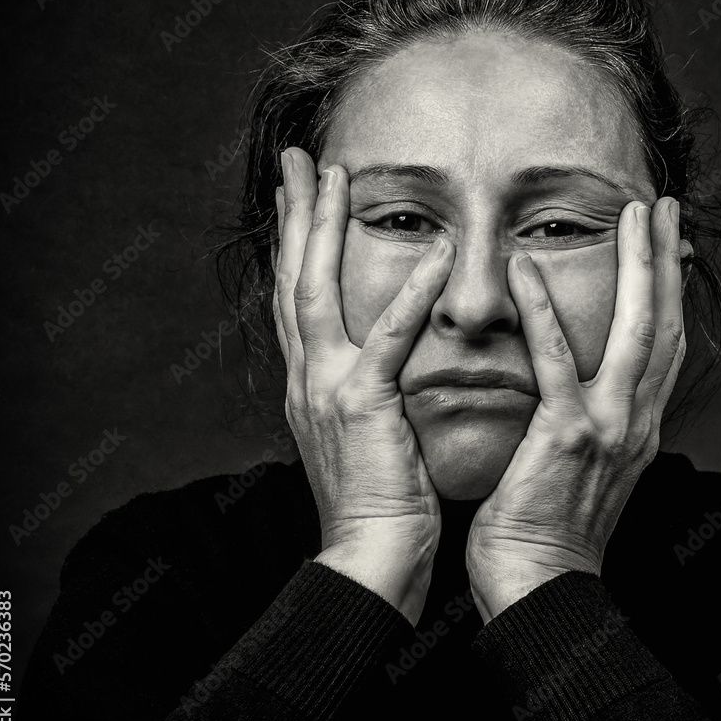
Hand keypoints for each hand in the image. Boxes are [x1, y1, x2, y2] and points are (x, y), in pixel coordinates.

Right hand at [273, 147, 455, 624]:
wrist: (372, 560)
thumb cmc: (380, 502)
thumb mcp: (368, 435)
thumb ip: (370, 389)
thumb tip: (384, 363)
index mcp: (313, 383)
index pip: (298, 298)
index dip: (295, 244)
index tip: (298, 196)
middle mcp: (308, 377)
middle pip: (291, 278)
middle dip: (291, 215)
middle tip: (292, 159)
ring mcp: (327, 389)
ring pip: (315, 291)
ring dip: (323, 227)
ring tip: (331, 173)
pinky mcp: (361, 408)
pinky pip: (385, 340)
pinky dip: (408, 295)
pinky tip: (430, 252)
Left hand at [465, 198, 685, 622]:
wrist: (540, 589)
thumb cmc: (549, 532)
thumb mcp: (583, 471)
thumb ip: (589, 425)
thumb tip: (580, 396)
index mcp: (636, 426)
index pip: (663, 346)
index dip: (669, 292)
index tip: (665, 246)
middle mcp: (636, 420)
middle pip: (666, 323)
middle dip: (667, 261)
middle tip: (663, 206)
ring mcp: (609, 427)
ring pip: (638, 329)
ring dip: (637, 265)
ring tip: (633, 213)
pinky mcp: (568, 437)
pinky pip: (555, 364)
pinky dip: (545, 312)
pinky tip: (528, 267)